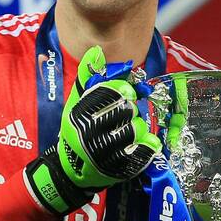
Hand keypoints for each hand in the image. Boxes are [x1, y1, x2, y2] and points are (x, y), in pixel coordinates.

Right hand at [26, 46, 161, 215]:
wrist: (71, 169)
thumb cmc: (77, 129)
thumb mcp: (76, 102)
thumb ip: (87, 75)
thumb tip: (97, 51)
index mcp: (79, 114)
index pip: (109, 93)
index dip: (123, 90)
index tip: (127, 93)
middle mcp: (89, 134)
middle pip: (126, 110)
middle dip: (131, 109)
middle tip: (129, 112)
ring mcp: (104, 153)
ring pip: (136, 129)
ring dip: (139, 126)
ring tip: (133, 128)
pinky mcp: (118, 169)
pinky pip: (143, 152)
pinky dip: (148, 145)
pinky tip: (147, 142)